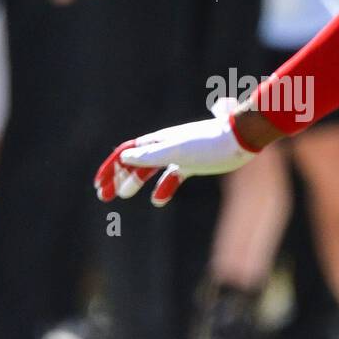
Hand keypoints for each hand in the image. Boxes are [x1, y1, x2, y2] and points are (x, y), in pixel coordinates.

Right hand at [93, 97, 257, 207]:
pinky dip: (162, 187)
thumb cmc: (209, 144)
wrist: (240, 138)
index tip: (98, 184)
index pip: (126, 153)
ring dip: (134, 181)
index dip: (111, 167)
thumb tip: (124, 157)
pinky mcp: (194, 162)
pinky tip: (158, 201)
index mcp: (158, 141)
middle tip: (103, 195)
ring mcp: (179, 153)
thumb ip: (150, 156)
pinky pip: (172, 175)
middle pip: (134, 161)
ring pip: (150, 168)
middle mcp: (166, 145)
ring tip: (122, 196)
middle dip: (117, 177)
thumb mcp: (176, 152)